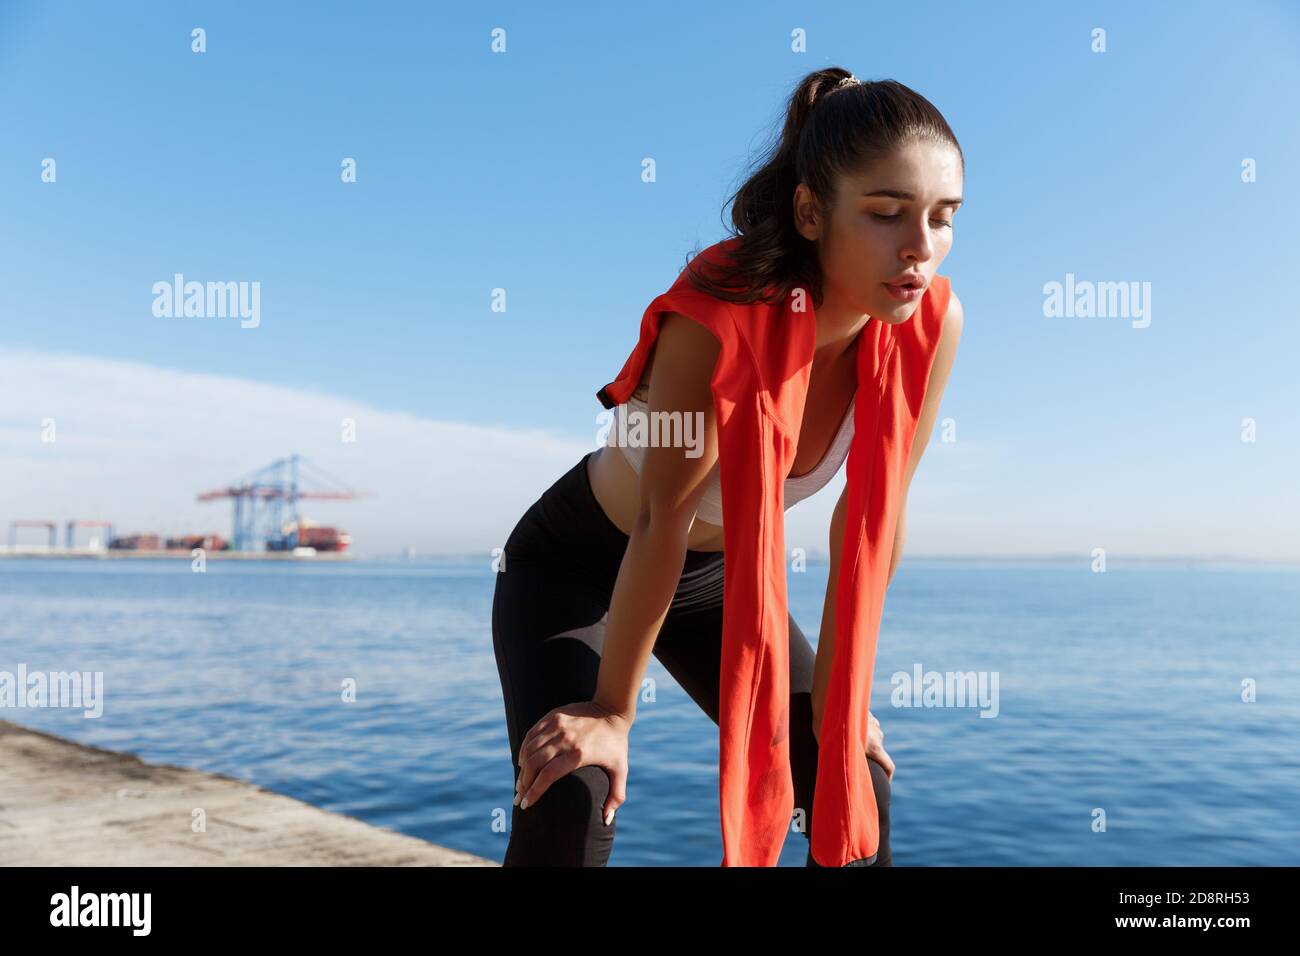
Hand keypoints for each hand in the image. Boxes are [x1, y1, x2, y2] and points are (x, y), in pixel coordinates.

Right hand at [515, 700, 630, 825]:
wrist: (612, 710)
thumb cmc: (616, 744)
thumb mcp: (621, 770)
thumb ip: (616, 796)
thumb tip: (606, 820)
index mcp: (579, 754)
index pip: (548, 775)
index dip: (534, 791)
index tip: (526, 804)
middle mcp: (565, 739)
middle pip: (534, 763)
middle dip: (524, 783)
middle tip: (519, 798)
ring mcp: (557, 726)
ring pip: (530, 748)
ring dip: (522, 768)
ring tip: (520, 783)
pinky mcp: (553, 716)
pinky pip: (532, 734)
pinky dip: (524, 749)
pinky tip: (523, 761)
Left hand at [812, 706, 894, 781]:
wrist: (828, 700)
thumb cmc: (826, 727)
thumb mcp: (833, 750)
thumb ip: (843, 762)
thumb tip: (837, 778)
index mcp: (874, 746)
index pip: (889, 766)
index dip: (888, 778)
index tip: (884, 784)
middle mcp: (878, 735)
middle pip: (877, 752)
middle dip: (868, 758)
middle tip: (852, 761)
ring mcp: (874, 723)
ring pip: (871, 738)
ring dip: (862, 743)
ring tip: (844, 742)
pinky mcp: (868, 713)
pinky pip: (867, 727)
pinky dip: (859, 731)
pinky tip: (844, 728)